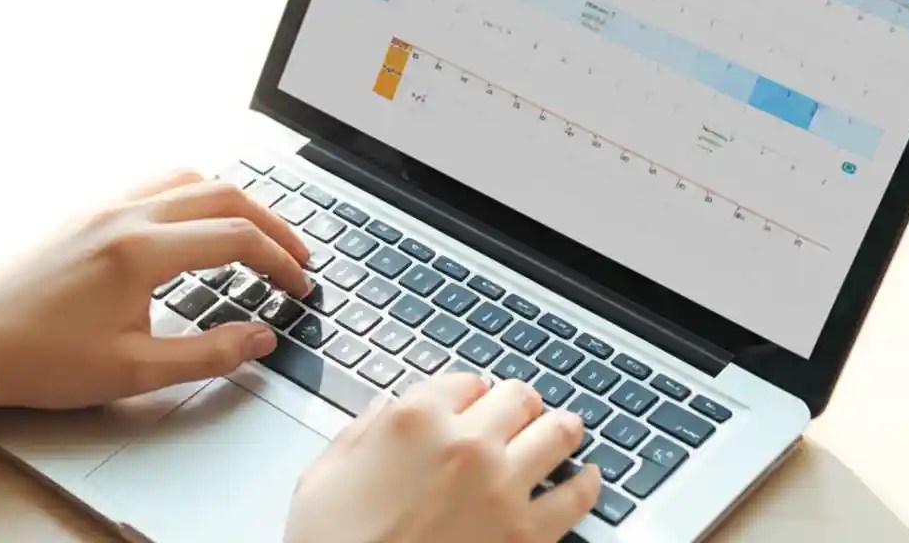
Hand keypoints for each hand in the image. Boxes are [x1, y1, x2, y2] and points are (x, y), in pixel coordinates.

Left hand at [0, 169, 312, 410]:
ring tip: (259, 236)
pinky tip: (201, 229)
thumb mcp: (133, 372)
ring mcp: (106, 207)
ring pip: (192, 178)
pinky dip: (198, 197)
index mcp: (141, 252)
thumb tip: (261, 337)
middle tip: (298, 257)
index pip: (237, 239)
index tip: (300, 288)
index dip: (281, 262)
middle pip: (226, 194)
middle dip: (273, 224)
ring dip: (236, 202)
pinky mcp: (90, 212)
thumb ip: (207, 354)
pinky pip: (159, 184)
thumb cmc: (42, 360)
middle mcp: (126, 215)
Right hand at [285, 375, 601, 542]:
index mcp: (414, 420)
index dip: (470, 394)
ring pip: (557, 432)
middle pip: (517, 397)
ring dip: (560, 429)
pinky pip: (577, 495)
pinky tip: (588, 478)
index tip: (474, 404)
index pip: (465, 381)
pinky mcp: (528, 534)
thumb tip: (381, 411)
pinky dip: (588, 483)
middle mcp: (466, 442)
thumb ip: (357, 435)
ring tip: (564, 432)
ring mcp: (504, 486)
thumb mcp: (320, 480)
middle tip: (521, 415)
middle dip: (519, 405)